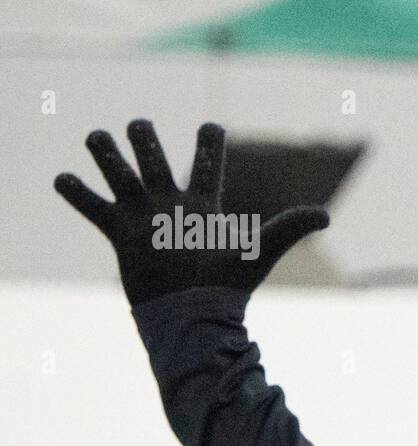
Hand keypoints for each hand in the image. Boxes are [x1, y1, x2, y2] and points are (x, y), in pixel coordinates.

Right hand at [55, 119, 329, 305]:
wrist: (192, 318)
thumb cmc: (227, 286)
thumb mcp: (260, 251)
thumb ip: (290, 228)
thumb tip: (326, 216)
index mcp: (204, 205)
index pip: (208, 162)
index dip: (209, 141)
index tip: (211, 127)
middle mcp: (170, 206)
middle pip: (153, 157)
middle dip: (143, 138)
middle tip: (138, 127)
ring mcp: (143, 218)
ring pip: (118, 173)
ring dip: (105, 153)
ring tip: (96, 138)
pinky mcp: (120, 235)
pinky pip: (92, 208)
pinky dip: (76, 192)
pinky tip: (63, 177)